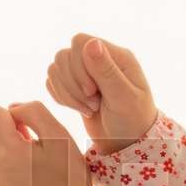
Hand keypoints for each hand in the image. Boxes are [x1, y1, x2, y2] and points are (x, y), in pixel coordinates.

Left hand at [0, 100, 102, 185]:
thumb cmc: (69, 176)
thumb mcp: (60, 135)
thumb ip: (33, 111)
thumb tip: (11, 109)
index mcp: (6, 150)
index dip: (10, 119)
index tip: (27, 134)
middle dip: (7, 142)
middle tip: (34, 157)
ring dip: (2, 160)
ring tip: (28, 173)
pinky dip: (3, 181)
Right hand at [45, 34, 158, 155]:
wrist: (127, 143)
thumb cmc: (133, 121)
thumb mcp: (123, 97)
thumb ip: (107, 70)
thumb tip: (91, 43)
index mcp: (115, 55)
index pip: (79, 42)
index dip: (79, 66)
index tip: (93, 91)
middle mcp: (99, 59)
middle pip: (64, 56)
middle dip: (73, 85)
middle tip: (94, 103)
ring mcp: (85, 72)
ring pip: (55, 69)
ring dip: (67, 93)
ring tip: (89, 108)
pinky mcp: (74, 86)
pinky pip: (52, 82)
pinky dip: (61, 98)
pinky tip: (80, 109)